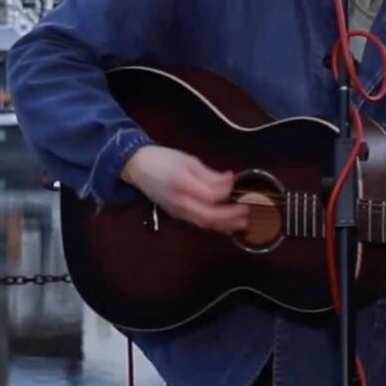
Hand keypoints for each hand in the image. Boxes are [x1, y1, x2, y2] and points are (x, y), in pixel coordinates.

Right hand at [120, 145, 248, 233]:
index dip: (226, 192)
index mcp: (181, 184)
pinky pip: (198, 223)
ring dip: (225, 225)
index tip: (237, 182)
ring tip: (243, 223)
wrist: (137, 168)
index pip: (209, 196)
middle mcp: (179, 202)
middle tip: (248, 212)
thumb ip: (209, 174)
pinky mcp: (178, 215)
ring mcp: (177, 212)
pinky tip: (227, 224)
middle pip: (208, 216)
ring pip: (204, 223)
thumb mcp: (188, 160)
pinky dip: (215, 226)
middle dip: (230, 217)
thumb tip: (230, 180)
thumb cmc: (163, 159)